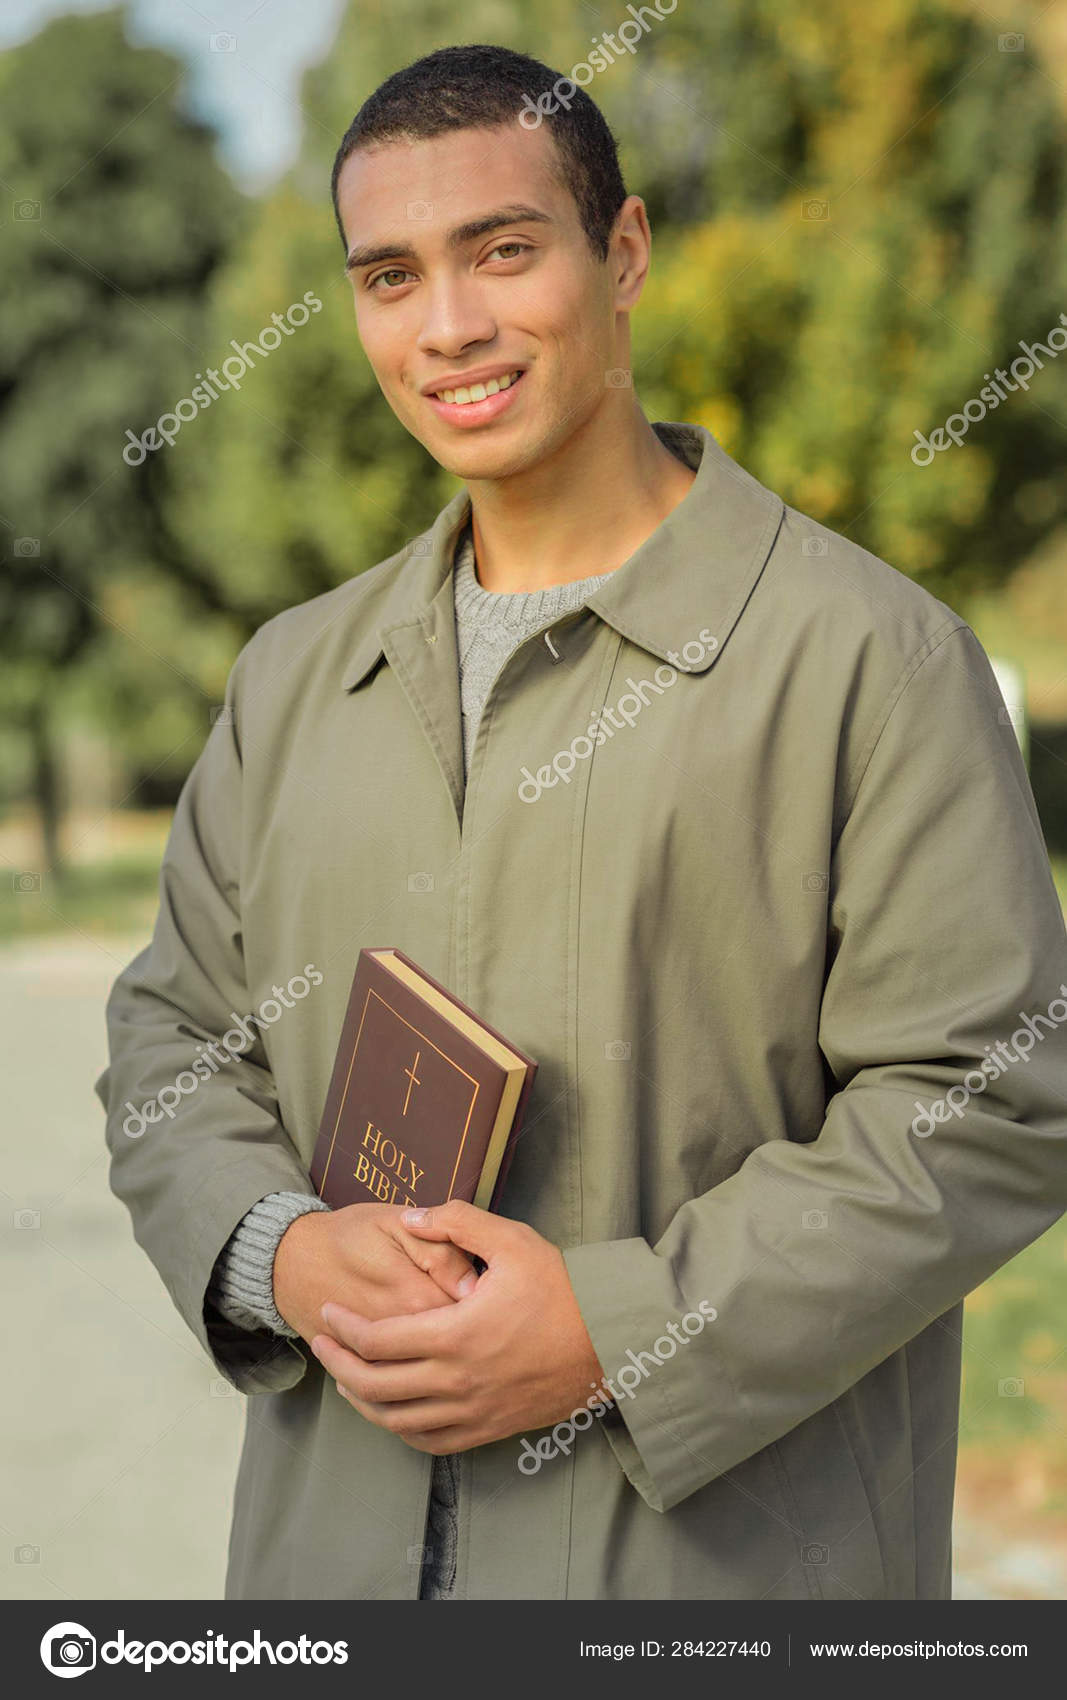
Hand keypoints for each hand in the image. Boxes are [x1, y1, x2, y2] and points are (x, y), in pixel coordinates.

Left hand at [308, 1199, 605, 1452]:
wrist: (610, 1341)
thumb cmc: (563, 1289)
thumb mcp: (513, 1241)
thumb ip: (457, 1222)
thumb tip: (410, 1217)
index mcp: (456, 1335)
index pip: (377, 1341)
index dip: (342, 1328)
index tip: (327, 1312)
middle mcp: (457, 1381)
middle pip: (375, 1385)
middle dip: (337, 1363)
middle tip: (320, 1343)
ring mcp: (473, 1411)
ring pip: (396, 1421)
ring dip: (361, 1401)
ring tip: (344, 1378)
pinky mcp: (489, 1427)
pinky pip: (431, 1442)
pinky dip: (400, 1430)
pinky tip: (390, 1412)